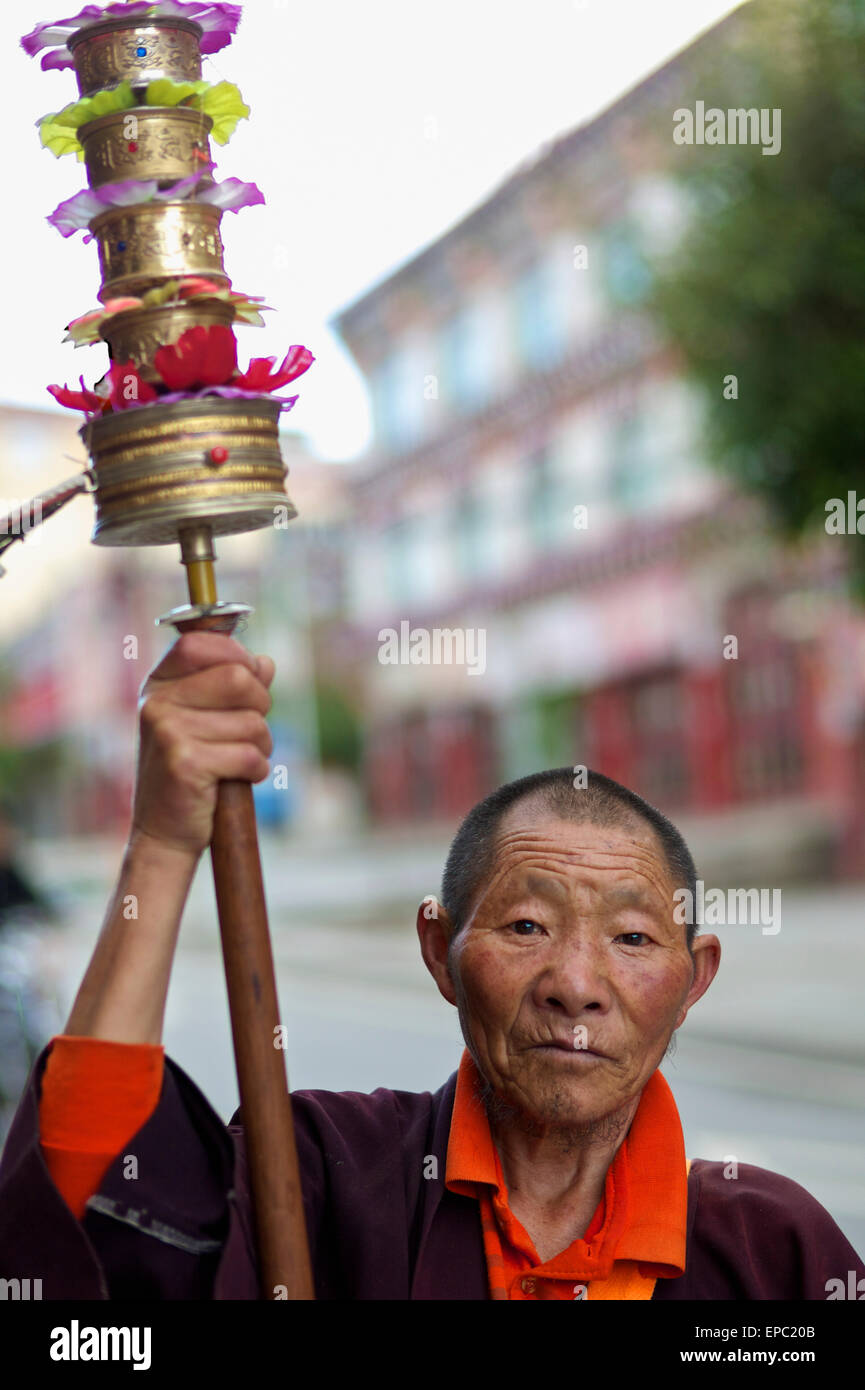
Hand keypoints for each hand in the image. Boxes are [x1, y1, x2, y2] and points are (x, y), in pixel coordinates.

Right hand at [130, 630, 275, 856]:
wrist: (163, 833)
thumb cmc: (188, 774)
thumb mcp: (203, 723)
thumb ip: (232, 689)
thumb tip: (266, 662)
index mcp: (159, 686)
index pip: (200, 642)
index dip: (236, 655)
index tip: (248, 679)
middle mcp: (157, 703)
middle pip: (238, 678)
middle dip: (261, 705)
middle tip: (252, 731)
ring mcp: (168, 732)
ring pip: (252, 722)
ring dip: (262, 746)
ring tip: (242, 761)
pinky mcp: (185, 764)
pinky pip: (249, 755)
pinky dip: (256, 770)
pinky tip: (238, 780)